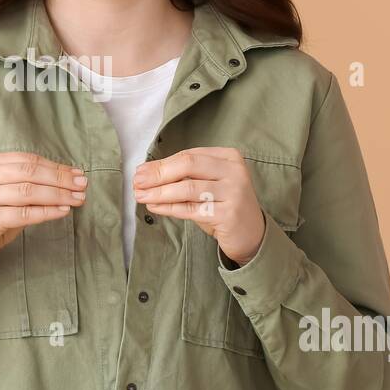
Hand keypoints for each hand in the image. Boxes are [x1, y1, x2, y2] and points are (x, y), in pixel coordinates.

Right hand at [0, 151, 86, 274]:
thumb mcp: (8, 195)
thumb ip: (30, 184)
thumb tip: (70, 179)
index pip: (29, 160)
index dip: (56, 166)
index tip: (78, 173)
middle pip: (31, 173)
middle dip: (61, 179)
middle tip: (83, 185)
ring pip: (29, 192)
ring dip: (59, 195)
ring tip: (78, 199)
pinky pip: (25, 214)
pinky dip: (47, 212)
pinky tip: (63, 211)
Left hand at [133, 147, 266, 266]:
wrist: (252, 234)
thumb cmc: (224, 205)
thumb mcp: (208, 184)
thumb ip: (184, 175)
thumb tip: (146, 172)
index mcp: (229, 157)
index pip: (189, 155)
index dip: (161, 163)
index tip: (140, 171)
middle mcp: (234, 171)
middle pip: (188, 165)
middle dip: (158, 173)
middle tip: (137, 182)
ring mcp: (234, 192)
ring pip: (187, 188)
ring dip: (159, 192)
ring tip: (140, 196)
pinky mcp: (228, 214)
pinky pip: (191, 209)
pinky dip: (169, 207)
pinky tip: (155, 207)